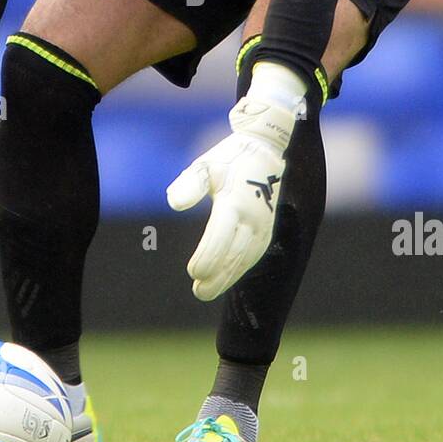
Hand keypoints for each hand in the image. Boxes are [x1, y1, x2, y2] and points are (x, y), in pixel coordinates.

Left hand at [167, 87, 298, 300]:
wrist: (266, 150)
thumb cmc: (230, 158)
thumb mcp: (205, 165)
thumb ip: (190, 185)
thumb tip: (174, 203)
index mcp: (236, 202)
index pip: (221, 237)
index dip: (208, 257)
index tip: (192, 272)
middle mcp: (253, 218)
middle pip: (234, 255)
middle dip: (217, 276)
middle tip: (199, 291)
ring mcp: (263, 226)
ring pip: (245, 260)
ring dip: (228, 277)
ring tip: (206, 291)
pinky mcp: (267, 231)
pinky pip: (253, 255)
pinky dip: (239, 269)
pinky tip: (225, 278)